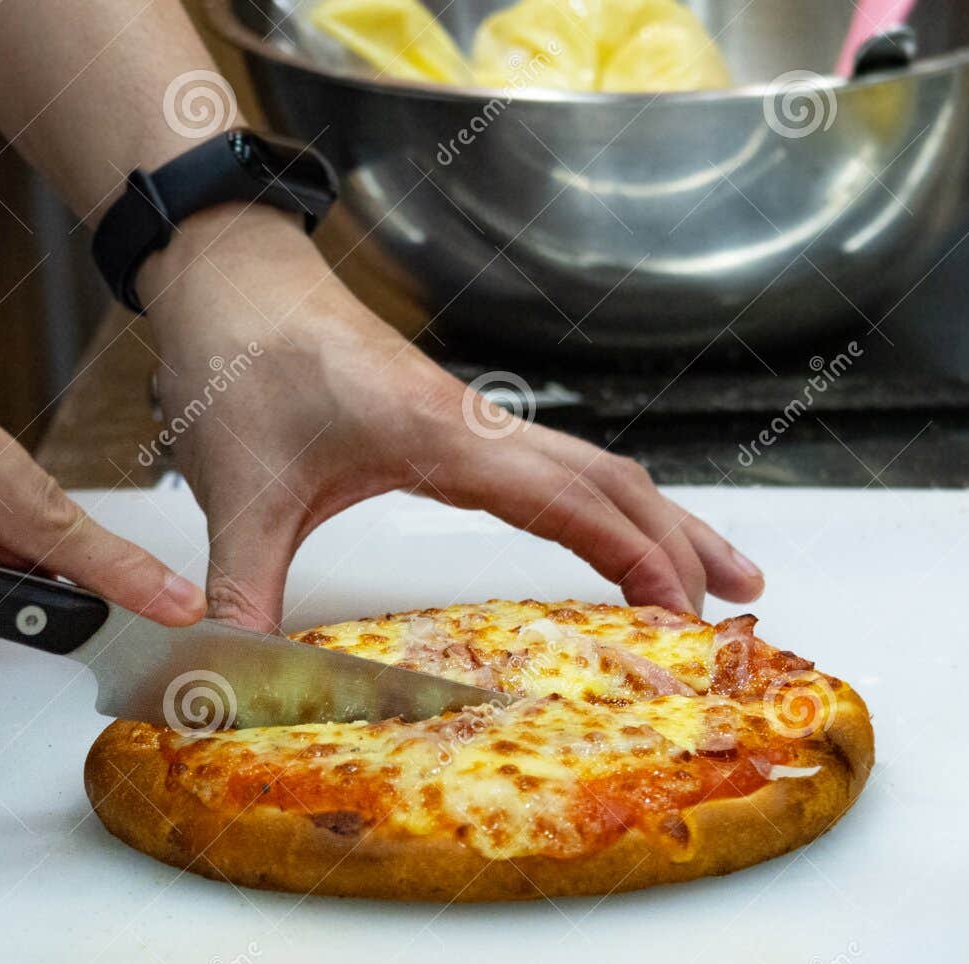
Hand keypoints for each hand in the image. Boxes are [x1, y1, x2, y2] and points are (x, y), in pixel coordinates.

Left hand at [141, 205, 763, 631]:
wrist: (231, 276)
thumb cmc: (244, 362)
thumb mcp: (238, 496)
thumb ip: (239, 596)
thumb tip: (227, 682)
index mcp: (445, 438)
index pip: (573, 503)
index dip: (638, 560)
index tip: (685, 616)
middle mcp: (477, 426)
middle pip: (614, 481)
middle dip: (683, 541)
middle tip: (741, 602)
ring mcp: (472, 422)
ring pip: (596, 467)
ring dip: (660, 517)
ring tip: (720, 571)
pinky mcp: (454, 424)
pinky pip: (557, 465)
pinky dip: (607, 504)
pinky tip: (613, 532)